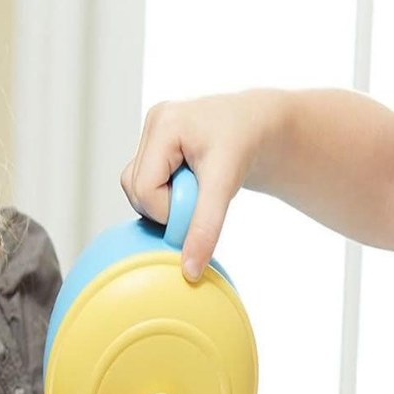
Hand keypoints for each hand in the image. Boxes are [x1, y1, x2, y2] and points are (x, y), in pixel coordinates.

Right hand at [121, 91, 271, 279]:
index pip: (144, 189)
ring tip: (195, 189)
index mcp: (164, 122)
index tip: (198, 207)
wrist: (258, 126)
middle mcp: (153, 123)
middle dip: (167, 207)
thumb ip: (205, 228)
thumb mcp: (225, 187)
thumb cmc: (245, 144)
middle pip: (135, 191)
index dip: (168, 211)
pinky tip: (187, 186)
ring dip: (165, 203)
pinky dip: (165, 196)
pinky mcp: (154, 146)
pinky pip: (145, 185)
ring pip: (136, 191)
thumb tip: (189, 271)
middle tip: (200, 196)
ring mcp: (151, 133)